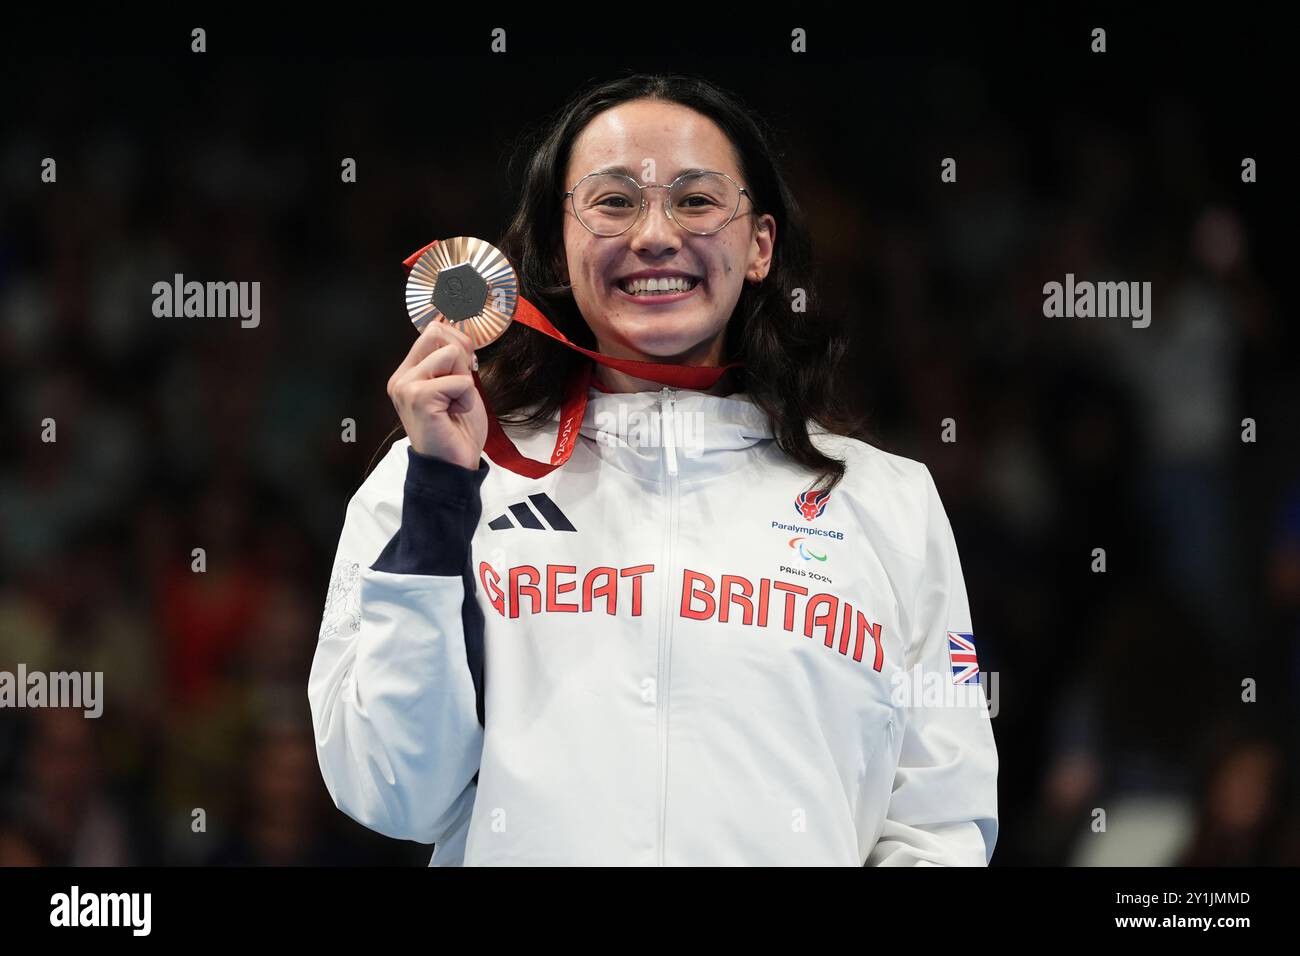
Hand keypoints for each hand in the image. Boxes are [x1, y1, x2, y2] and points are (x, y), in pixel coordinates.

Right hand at [386, 322, 486, 469]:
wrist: (453, 468)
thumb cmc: (456, 431)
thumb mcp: (459, 387)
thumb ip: (455, 361)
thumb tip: (461, 330)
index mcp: (409, 373)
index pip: (432, 331)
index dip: (458, 344)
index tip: (464, 371)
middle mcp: (402, 378)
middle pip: (438, 333)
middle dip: (460, 359)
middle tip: (459, 391)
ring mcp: (407, 387)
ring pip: (451, 354)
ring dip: (465, 382)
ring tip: (455, 405)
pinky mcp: (419, 398)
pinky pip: (459, 380)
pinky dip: (467, 398)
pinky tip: (455, 414)